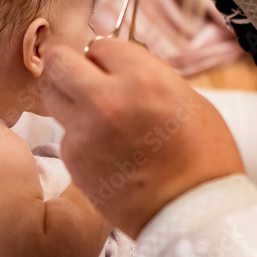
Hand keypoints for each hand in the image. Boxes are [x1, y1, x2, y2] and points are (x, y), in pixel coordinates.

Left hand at [41, 39, 243, 237]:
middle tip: (84, 78)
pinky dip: (81, 139)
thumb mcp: (188, 100)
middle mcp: (106, 99)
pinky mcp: (74, 161)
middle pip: (59, 61)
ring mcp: (84, 132)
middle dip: (69, 66)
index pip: (101, 45)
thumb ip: (149, 76)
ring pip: (53, 97)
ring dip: (70, 100)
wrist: (193, 212)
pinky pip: (66, 136)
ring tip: (98, 118)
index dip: (109, 58)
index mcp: (142, 77)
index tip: (115, 69)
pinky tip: (108, 153)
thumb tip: (120, 70)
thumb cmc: (203, 157)